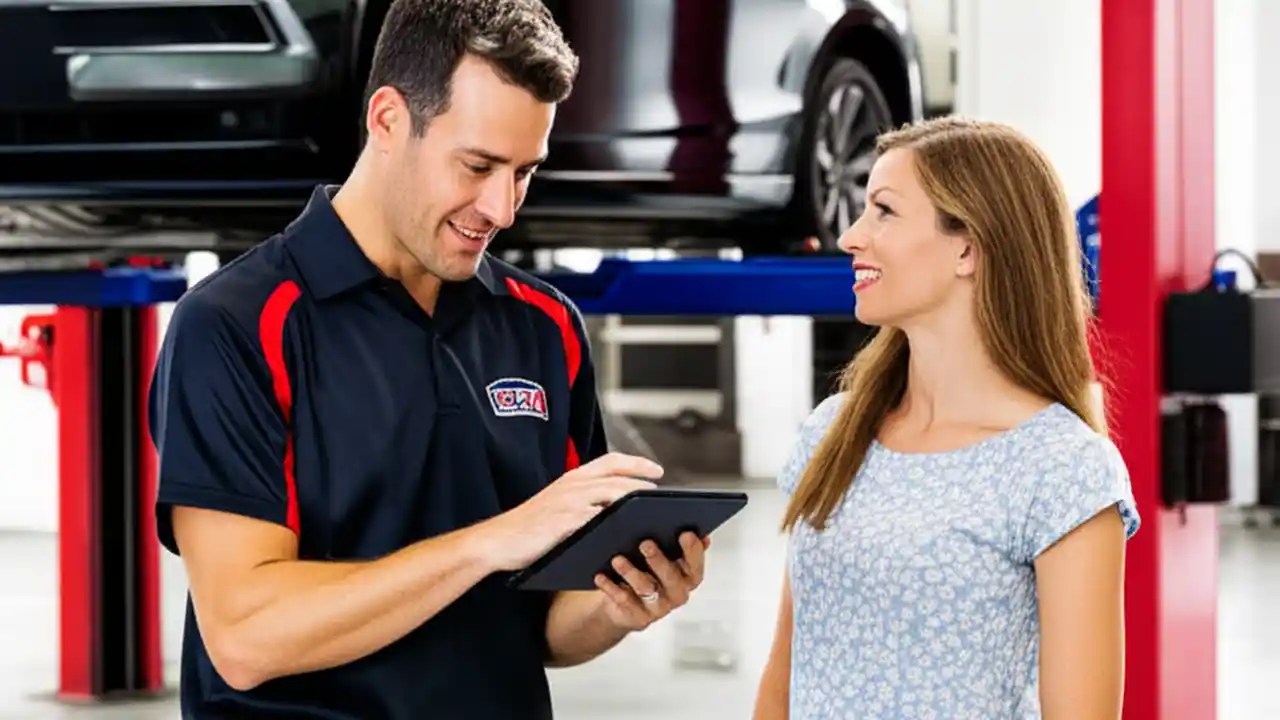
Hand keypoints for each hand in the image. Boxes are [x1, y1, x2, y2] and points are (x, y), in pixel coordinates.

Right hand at [476, 453, 662, 571]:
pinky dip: (617, 527)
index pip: (611, 461)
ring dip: (638, 505)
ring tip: (655, 516)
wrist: (499, 540)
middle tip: (664, 497)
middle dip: (645, 486)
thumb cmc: (529, 527)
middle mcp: (573, 485)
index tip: (657, 470)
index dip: (637, 463)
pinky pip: (599, 522)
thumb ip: (583, 502)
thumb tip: (613, 509)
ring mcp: (570, 503)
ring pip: (614, 496)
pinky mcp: (566, 522)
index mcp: (572, 478)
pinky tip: (630, 536)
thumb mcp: (557, 505)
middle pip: (619, 478)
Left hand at [593, 530, 710, 631]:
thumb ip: (673, 541)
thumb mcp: (662, 555)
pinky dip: (611, 587)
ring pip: (646, 589)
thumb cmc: (647, 572)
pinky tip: (601, 576)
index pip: (696, 565)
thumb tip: (683, 523)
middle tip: (645, 544)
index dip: (693, 551)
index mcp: (687, 576)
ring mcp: (658, 608)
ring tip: (617, 559)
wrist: (626, 605)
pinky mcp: (638, 617)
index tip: (685, 534)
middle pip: (672, 578)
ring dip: (631, 573)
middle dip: (659, 560)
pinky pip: (624, 601)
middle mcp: (676, 593)